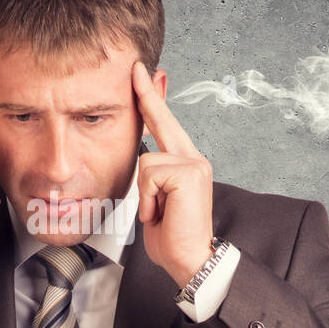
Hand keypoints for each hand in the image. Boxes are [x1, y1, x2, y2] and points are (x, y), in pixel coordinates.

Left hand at [131, 60, 214, 287]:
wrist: (190, 259)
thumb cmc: (172, 236)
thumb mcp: (155, 200)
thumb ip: (151, 177)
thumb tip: (141, 156)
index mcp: (186, 163)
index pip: (165, 125)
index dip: (153, 99)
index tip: (142, 74)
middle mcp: (194, 159)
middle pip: (162, 121)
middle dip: (148, 95)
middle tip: (135, 68)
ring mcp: (194, 164)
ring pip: (145, 160)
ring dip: (143, 193)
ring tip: (157, 212)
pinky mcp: (188, 173)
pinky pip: (149, 175)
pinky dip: (147, 199)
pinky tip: (160, 213)